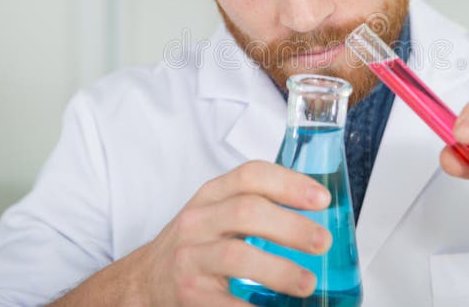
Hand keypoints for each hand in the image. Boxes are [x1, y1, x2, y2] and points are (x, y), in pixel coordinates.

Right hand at [131, 160, 332, 305]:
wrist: (146, 279)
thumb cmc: (196, 243)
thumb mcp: (218, 213)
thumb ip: (257, 204)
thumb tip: (320, 212)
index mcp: (212, 195)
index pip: (251, 175)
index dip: (290, 184)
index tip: (322, 200)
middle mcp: (198, 221)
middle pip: (248, 212)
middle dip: (291, 227)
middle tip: (322, 242)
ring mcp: (190, 257)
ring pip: (237, 256)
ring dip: (279, 270)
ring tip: (308, 283)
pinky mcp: (189, 294)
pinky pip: (225, 301)